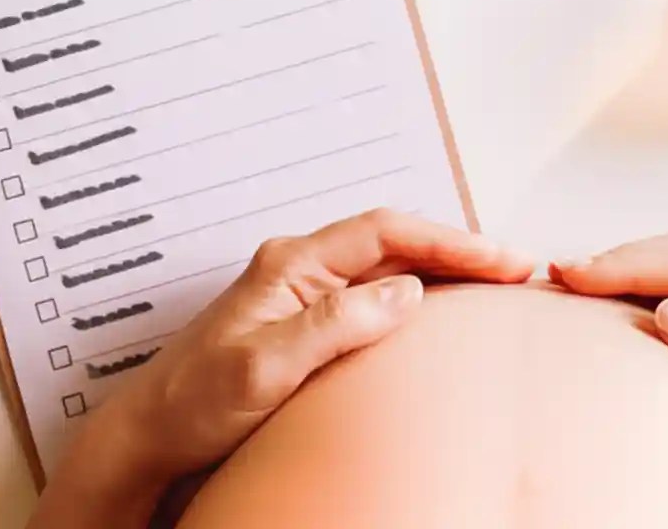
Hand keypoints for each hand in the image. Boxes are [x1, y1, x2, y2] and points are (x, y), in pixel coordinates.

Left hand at [29, 209, 532, 528]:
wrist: (150, 434)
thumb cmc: (192, 401)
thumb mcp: (264, 367)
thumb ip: (335, 323)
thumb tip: (408, 292)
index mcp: (290, 264)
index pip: (387, 232)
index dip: (451, 240)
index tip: (501, 260)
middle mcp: (300, 268)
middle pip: (396, 240)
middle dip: (460, 249)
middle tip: (517, 269)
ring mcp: (303, 292)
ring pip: (389, 264)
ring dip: (444, 268)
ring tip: (495, 282)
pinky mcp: (306, 319)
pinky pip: (375, 293)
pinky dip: (419, 293)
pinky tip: (441, 309)